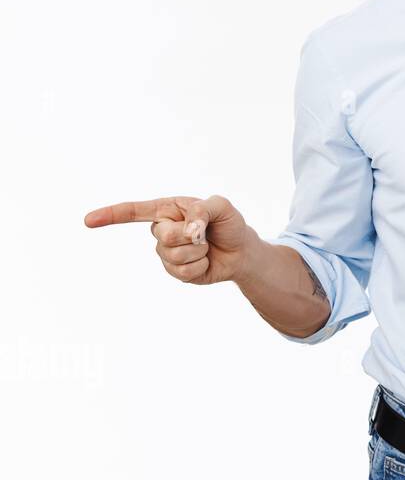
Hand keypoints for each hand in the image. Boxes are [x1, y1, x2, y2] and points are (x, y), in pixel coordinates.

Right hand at [83, 194, 253, 285]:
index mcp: (168, 209)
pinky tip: (205, 261)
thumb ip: (204, 209)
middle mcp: (162, 230)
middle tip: (204, 234)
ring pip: (173, 255)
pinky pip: (182, 272)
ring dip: (198, 252)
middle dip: (189, 235)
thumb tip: (188, 227)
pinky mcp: (175, 271)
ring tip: (206, 246)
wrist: (240, 252)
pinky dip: (200, 266)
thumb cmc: (228, 225)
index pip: (133, 211)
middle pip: (163, 235)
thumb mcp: (222, 207)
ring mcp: (167, 252)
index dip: (111, 215)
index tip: (89, 220)